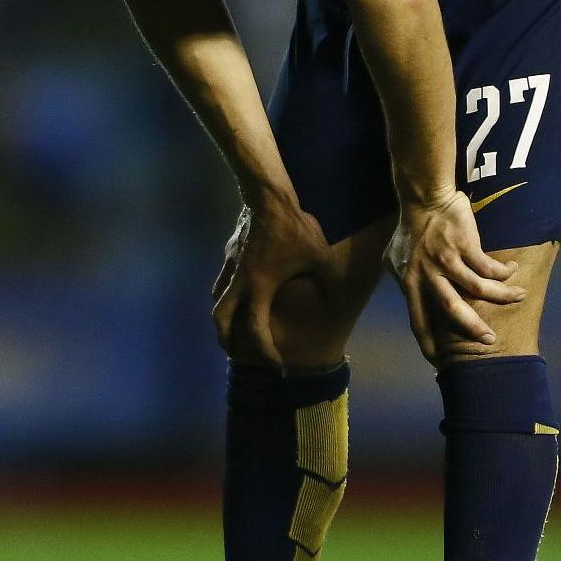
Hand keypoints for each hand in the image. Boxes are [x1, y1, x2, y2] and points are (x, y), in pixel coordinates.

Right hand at [212, 202, 331, 365]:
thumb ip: (331, 279)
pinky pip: (223, 278)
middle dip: (226, 339)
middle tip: (237, 352)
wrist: (269, 196)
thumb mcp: (320, 256)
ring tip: (234, 324)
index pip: (256, 331)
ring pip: (217, 298)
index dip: (266, 351)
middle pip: (221, 320)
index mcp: (260, 288)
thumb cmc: (295, 227)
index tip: (277, 364)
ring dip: (224, 316)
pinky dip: (227, 291)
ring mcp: (231, 265)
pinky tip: (240, 289)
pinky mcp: (230, 251)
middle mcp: (240, 281)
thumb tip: (342, 296)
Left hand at [386, 189, 525, 359]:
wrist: (424, 198)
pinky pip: (488, 267)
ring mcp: (447, 260)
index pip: (418, 321)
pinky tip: (512, 271)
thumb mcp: (395, 258)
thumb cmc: (410, 228)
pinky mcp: (465, 245)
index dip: (429, 344)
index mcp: (410, 282)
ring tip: (519, 297)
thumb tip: (406, 295)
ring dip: (502, 296)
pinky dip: (504, 273)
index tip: (441, 364)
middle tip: (490, 341)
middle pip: (452, 310)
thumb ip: (403, 278)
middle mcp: (427, 275)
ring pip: (478, 289)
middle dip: (473, 329)